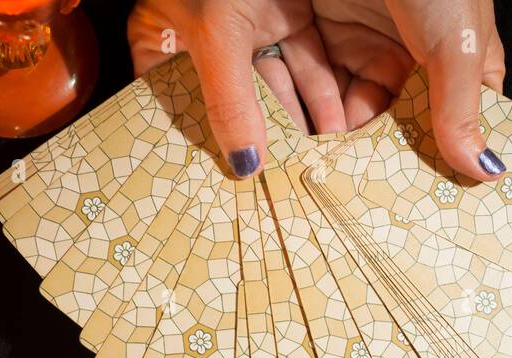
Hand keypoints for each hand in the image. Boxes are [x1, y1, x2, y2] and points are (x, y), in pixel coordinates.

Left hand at [127, 0, 506, 181]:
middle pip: (395, 127)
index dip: (437, 163)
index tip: (420, 209)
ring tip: (322, 189)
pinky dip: (301, 115)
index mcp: (460, 58)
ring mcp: (365, 42)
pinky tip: (294, 153)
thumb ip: (461, 107)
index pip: (453, 125)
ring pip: (348, 112)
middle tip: (359, 207)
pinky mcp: (321, 30)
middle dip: (376, 163)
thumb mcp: (452, 42)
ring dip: (333, 147)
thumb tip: (486, 169)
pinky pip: (310, 85)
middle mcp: (413, 56)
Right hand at [128, 1, 347, 175]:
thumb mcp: (217, 35)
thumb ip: (229, 102)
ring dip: (303, 124)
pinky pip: (312, 62)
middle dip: (266, 141)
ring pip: (282, 86)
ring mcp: (257, 24)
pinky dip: (325, 95)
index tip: (228, 184)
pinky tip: (338, 132)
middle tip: (286, 186)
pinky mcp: (294, 14)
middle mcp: (214, 37)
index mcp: (172, 40)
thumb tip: (243, 168)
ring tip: (320, 168)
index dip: (206, 142)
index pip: (186, 104)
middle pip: (241, 102)